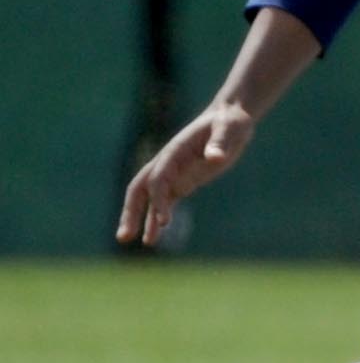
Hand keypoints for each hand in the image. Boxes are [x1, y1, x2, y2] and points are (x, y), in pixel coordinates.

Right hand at [116, 103, 256, 247]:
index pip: (159, 179)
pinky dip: (157, 218)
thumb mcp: (230, 128)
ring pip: (149, 199)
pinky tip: (155, 236)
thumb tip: (214, 159)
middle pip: (139, 189)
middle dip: (131, 212)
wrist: (230, 118)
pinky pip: (164, 202)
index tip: (164, 221)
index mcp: (175, 152)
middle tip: (125, 236)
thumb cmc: (230, 122)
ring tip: (144, 244)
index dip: (158, 199)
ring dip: (141, 220)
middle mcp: (168, 163)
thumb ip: (220, 143)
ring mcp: (174, 173)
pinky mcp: (183, 180)